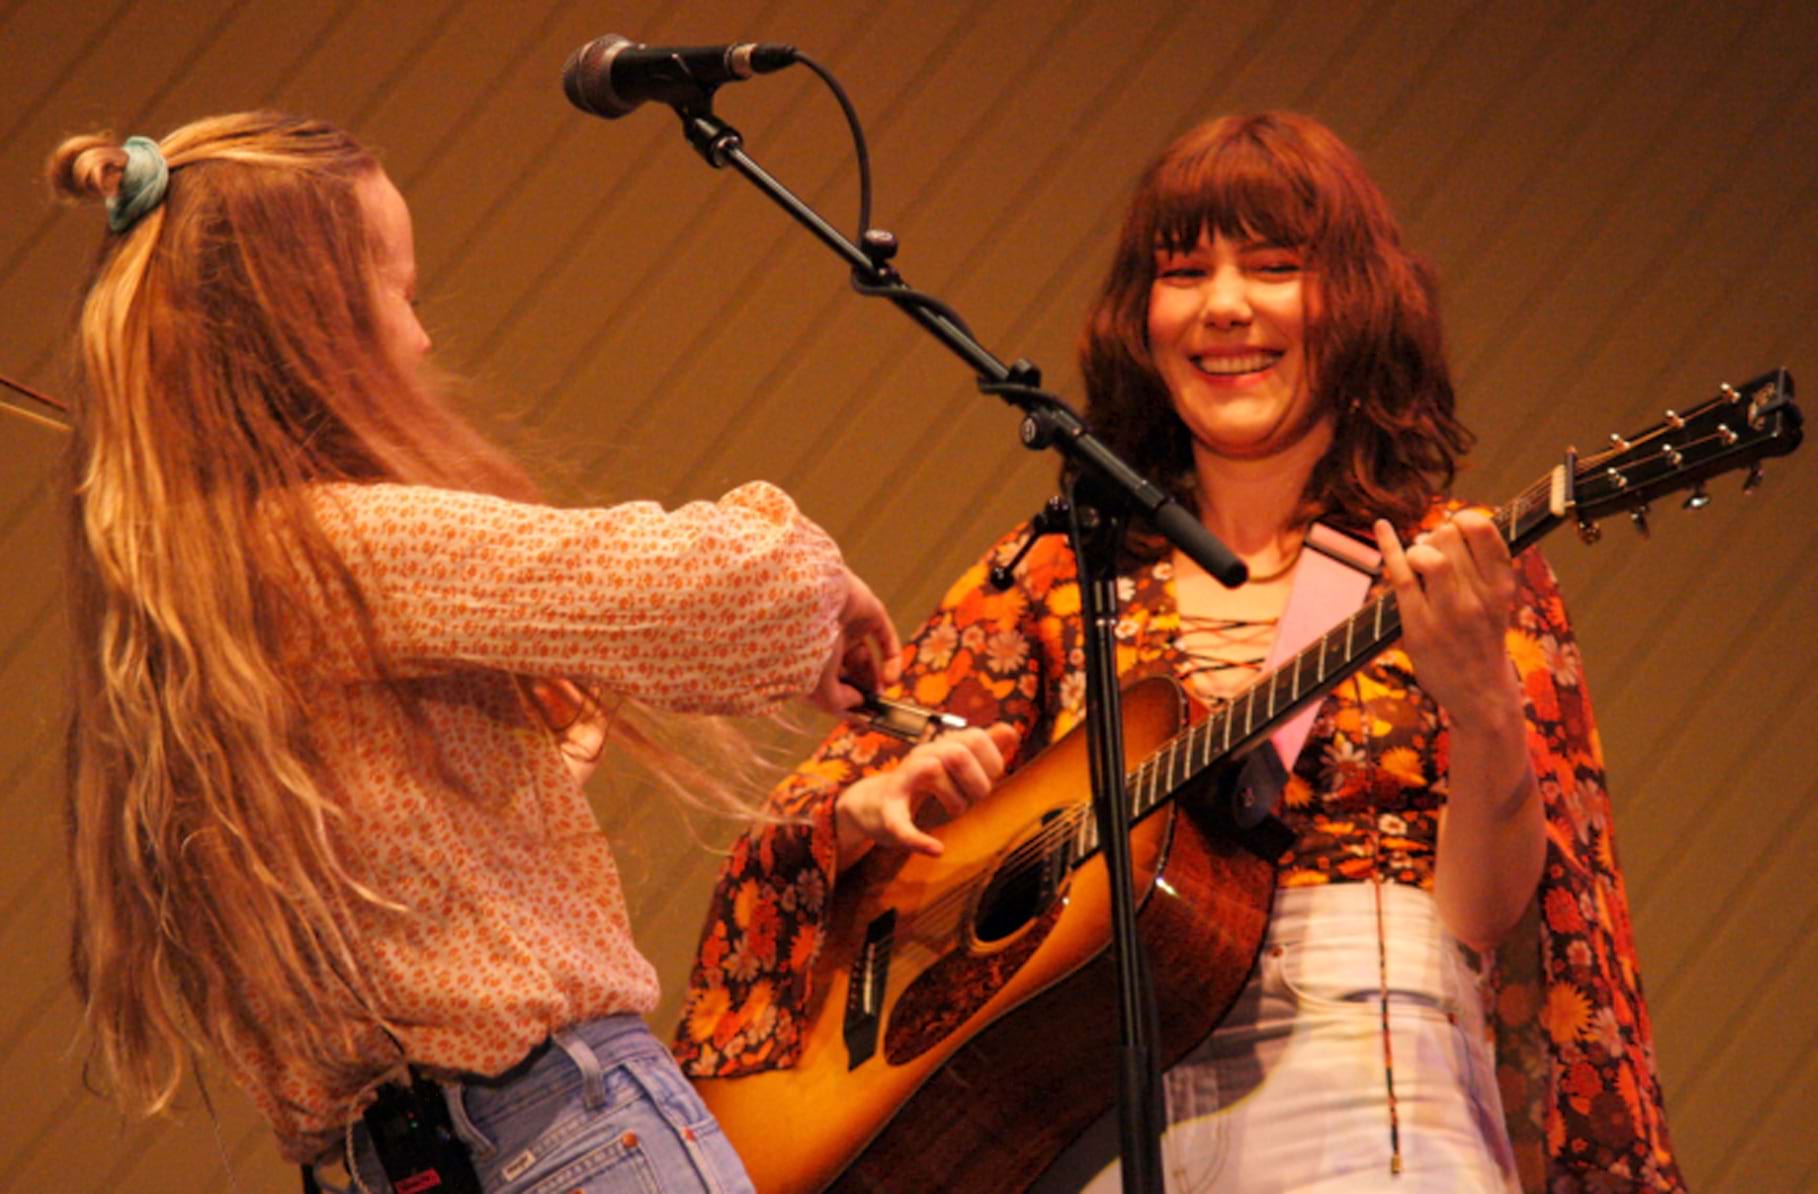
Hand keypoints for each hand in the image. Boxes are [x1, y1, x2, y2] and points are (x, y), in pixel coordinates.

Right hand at [807, 567, 902, 716]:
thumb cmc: (806, 647)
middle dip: (862, 691)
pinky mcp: (869, 612)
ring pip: (866, 658)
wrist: (811, 601)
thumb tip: (860, 704)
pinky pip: (885, 639)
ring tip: (879, 691)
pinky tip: (891, 679)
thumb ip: (840, 703)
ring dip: (873, 677)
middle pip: (848, 673)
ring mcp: (846, 626)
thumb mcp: (819, 689)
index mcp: (806, 660)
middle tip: (876, 708)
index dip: (844, 703)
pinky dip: (892, 660)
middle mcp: (824, 643)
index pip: (827, 685)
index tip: (860, 721)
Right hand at [835, 723, 1022, 865]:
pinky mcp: (888, 812)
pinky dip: (919, 839)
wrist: (870, 803)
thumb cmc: (920, 784)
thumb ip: (982, 748)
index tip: (991, 779)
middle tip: (975, 798)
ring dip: (955, 800)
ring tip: (955, 812)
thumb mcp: (951, 765)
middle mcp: (922, 757)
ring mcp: (903, 782)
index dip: (992, 760)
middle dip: (978, 780)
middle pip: (957, 751)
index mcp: (940, 746)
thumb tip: (1011, 730)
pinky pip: (901, 823)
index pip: (975, 737)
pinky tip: (936, 849)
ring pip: (933, 771)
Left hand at [1372, 510, 1521, 727]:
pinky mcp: (1419, 628)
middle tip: (1431, 549)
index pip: (1484, 532)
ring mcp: (1448, 614)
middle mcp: (1478, 598)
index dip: (1465, 518)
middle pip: (1450, 540)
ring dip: (1417, 547)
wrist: (1481, 693)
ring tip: (1418, 558)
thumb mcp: (1496, 602)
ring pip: (1429, 558)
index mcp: (1501, 587)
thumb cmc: (1482, 639)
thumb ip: (1479, 567)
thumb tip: (1441, 525)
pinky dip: (1389, 548)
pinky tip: (1382, 527)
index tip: (1456, 524)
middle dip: (1436, 534)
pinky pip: (1401, 578)